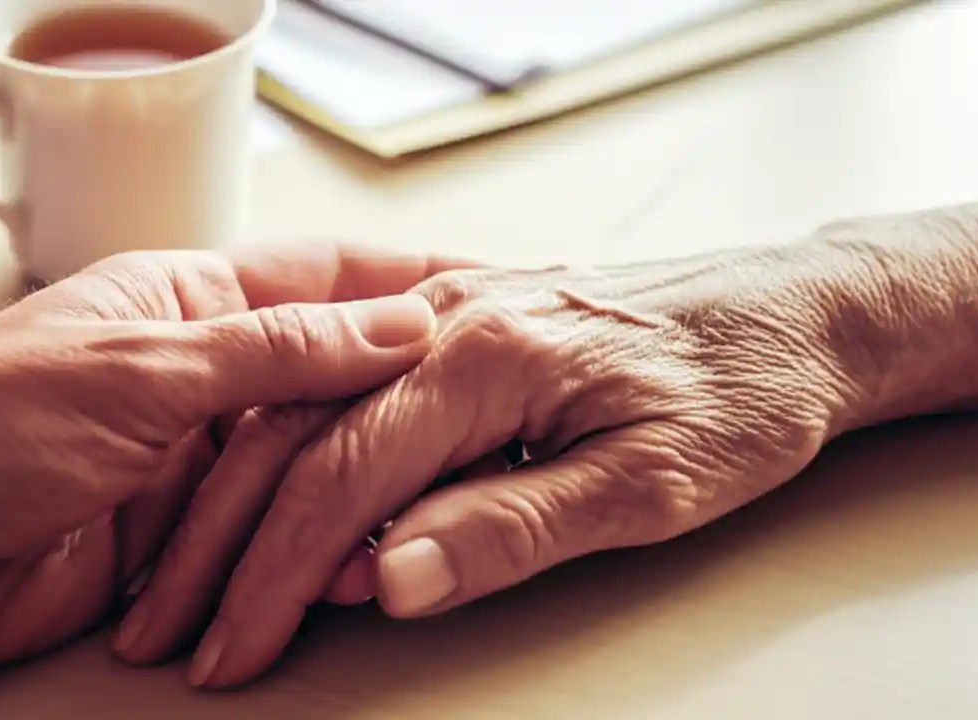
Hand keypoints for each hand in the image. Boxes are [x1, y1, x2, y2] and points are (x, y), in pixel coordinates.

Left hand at [0, 241, 467, 675]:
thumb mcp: (145, 369)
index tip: (492, 300)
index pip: (327, 280)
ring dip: (358, 499)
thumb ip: (278, 351)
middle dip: (404, 404)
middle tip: (492, 420)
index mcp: (192, 301)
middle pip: (331, 384)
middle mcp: (201, 378)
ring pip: (306, 474)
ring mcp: (191, 465)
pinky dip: (310, 564)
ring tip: (439, 507)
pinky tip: (357, 569)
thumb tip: (402, 324)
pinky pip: (266, 548)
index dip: (412, 289)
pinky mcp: (176, 546)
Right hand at [126, 245, 886, 685]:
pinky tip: (259, 498)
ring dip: (235, 497)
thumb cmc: (742, 395)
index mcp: (487, 354)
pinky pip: (344, 387)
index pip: (342, 475)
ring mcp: (450, 310)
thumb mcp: (649, 482)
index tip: (233, 646)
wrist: (797, 315)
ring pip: (302, 405)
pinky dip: (286, 452)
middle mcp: (449, 318)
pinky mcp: (461, 321)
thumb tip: (386, 578)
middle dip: (224, 544)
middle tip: (179, 630)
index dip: (275, 572)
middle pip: (294, 436)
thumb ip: (514, 525)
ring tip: (190, 575)